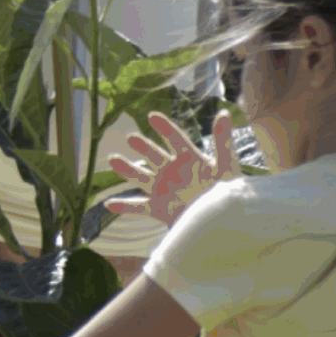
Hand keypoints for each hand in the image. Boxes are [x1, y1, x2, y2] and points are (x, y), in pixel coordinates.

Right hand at [109, 110, 238, 228]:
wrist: (221, 222)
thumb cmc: (227, 193)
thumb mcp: (226, 166)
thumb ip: (223, 141)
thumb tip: (224, 114)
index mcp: (189, 159)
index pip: (176, 139)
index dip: (165, 128)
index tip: (152, 116)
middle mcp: (172, 171)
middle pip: (154, 155)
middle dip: (143, 147)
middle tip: (131, 137)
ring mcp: (162, 189)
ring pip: (140, 176)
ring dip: (127, 169)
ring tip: (113, 159)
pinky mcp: (158, 208)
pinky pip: (138, 206)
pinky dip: (124, 206)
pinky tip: (109, 203)